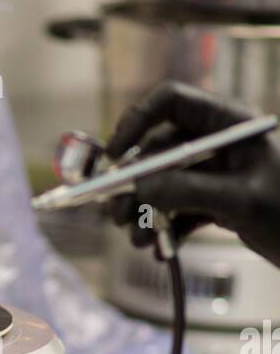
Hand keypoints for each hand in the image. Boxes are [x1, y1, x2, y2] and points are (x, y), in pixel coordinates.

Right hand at [106, 81, 279, 267]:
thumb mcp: (240, 199)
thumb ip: (187, 190)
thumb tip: (139, 187)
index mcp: (228, 124)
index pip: (171, 102)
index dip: (136, 122)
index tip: (114, 156)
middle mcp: (218, 144)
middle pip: (159, 152)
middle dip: (135, 184)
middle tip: (116, 214)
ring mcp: (216, 175)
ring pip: (164, 186)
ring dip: (145, 213)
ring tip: (138, 240)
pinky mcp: (217, 204)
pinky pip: (178, 211)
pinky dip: (165, 230)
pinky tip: (160, 251)